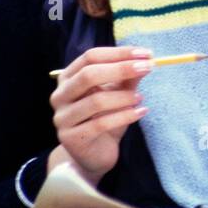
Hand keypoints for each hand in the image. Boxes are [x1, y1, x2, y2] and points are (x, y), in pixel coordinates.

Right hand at [49, 45, 154, 185]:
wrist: (95, 154)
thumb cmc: (106, 118)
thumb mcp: (119, 94)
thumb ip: (128, 78)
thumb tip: (146, 58)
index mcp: (68, 78)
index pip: (90, 57)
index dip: (118, 53)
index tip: (145, 53)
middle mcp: (60, 96)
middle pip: (88, 75)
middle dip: (121, 69)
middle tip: (147, 68)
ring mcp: (62, 117)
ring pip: (96, 101)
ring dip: (124, 97)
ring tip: (141, 98)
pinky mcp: (71, 138)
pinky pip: (101, 124)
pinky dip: (125, 116)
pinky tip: (141, 112)